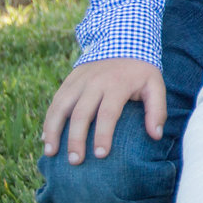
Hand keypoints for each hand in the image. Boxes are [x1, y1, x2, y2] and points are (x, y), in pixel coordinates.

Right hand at [42, 57, 164, 163]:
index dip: (103, 135)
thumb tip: (156, 135)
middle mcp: (94, 83)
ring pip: (61, 107)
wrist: (121, 40)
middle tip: (76, 161)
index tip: (101, 155)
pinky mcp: (68, 81)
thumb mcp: (155, 85)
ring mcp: (79, 81)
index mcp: (117, 85)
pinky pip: (55, 102)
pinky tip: (45, 138)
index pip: (108, 114)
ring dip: (53, 131)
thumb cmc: (140, 71)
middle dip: (76, 139)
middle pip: (81, 114)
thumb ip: (157, 109)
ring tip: (51, 153)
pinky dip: (48, 120)